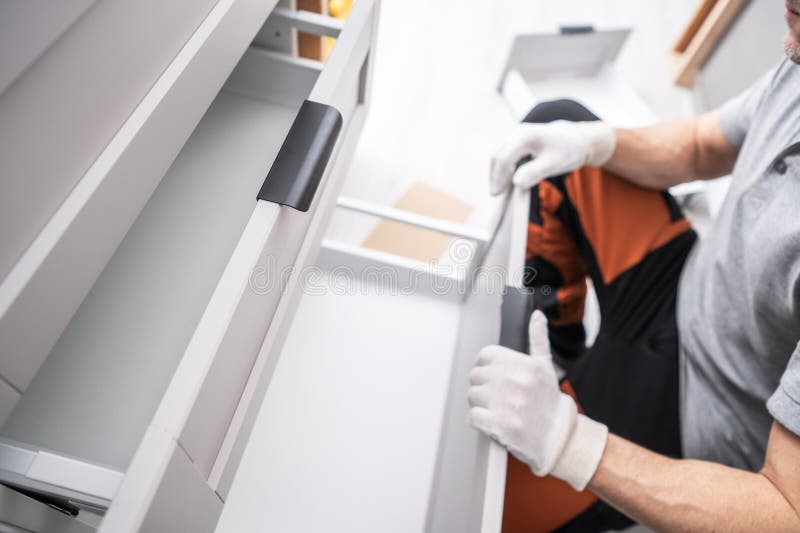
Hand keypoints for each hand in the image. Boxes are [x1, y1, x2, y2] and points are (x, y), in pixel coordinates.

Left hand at [467, 310, 608, 490]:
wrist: (559, 438)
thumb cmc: (549, 402)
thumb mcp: (546, 366)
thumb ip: (538, 339)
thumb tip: (538, 316)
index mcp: (524, 364)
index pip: (484, 356)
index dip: (487, 368)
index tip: (496, 378)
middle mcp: (515, 381)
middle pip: (476, 376)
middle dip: (484, 387)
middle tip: (500, 398)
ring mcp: (507, 404)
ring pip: (472, 396)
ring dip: (481, 404)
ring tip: (499, 410)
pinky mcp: (499, 426)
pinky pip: (473, 416)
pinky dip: (480, 421)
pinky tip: (494, 421)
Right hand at [489, 120, 615, 194]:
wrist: (575, 139)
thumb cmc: (567, 151)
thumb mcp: (554, 163)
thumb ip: (534, 172)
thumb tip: (515, 183)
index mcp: (525, 136)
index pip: (504, 158)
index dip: (499, 177)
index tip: (497, 194)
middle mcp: (517, 132)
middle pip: (497, 155)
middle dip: (495, 176)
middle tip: (496, 194)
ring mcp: (515, 135)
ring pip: (498, 155)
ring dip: (497, 172)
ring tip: (501, 189)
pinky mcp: (516, 141)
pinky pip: (504, 155)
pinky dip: (503, 168)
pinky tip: (507, 181)